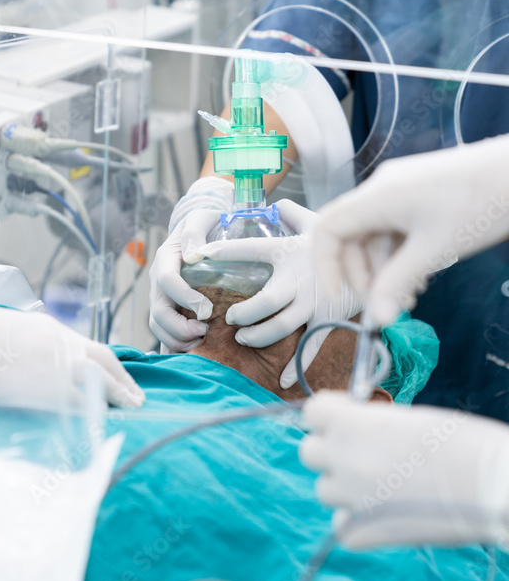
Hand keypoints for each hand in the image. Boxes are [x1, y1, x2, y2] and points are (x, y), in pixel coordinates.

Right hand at [0, 301, 144, 407]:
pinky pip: (81, 407)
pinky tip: (101, 425)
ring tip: (130, 409)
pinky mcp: (50, 392)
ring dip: (116, 398)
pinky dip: (94, 416)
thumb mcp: (7, 330)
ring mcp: (59, 370)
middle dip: (123, 382)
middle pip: (104, 363)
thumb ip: (26, 345)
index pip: (90, 347)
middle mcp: (63, 347)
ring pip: (98, 386)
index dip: (107, 365)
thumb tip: (24, 359)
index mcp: (51, 331)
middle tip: (136, 398)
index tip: (116, 376)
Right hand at [149, 177, 233, 351]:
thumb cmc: (206, 224)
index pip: (167, 283)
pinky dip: (175, 347)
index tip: (207, 310)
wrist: (201, 231)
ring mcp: (161, 298)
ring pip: (158, 328)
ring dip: (178, 341)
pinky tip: (193, 353)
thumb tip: (192, 255)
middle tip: (205, 333)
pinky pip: (165, 334)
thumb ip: (195, 231)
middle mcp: (158, 282)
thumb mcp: (202, 217)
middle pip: (157, 314)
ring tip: (203, 341)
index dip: (185, 299)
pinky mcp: (168, 309)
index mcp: (166, 260)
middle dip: (179, 329)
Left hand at [186, 200, 362, 388]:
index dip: (223, 250)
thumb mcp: (318, 224)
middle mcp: (299, 280)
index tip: (198, 255)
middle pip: (264, 303)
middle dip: (243, 314)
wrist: (382, 259)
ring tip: (244, 337)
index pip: (250, 249)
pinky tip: (283, 380)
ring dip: (258, 337)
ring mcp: (314, 303)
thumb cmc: (343, 243)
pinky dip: (297, 367)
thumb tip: (276, 200)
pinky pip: (310, 347)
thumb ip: (293, 214)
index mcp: (289, 252)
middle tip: (230, 319)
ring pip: (280, 327)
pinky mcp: (328, 320)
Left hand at [300, 391, 508, 548]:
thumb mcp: (411, 417)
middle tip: (361, 451)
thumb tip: (362, 427)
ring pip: (324, 490)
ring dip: (343, 486)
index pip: (311, 412)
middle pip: (309, 452)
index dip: (331, 413)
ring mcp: (351, 498)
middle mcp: (342, 460)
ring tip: (380, 485)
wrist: (492, 486)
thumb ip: (374, 423)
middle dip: (331, 449)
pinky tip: (382, 513)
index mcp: (350, 424)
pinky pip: (342, 526)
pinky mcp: (365, 532)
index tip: (351, 414)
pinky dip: (357, 521)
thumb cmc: (464, 443)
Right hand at [314, 134, 508, 326]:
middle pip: (351, 236)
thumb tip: (379, 319)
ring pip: (374, 236)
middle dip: (363, 274)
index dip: (325, 264)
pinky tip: (420, 275)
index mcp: (377, 197)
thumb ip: (399, 283)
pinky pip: (394, 228)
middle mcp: (381, 189)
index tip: (339, 294)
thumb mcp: (436, 250)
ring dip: (385, 269)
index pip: (327, 228)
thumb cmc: (481, 203)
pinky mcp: (417, 193)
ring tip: (409, 296)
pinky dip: (400, 254)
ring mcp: (400, 189)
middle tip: (385, 302)